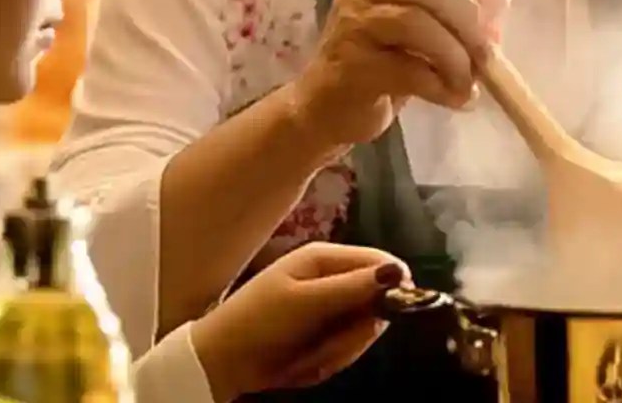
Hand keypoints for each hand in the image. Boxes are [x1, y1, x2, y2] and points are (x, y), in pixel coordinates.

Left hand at [191, 243, 409, 401]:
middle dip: (356, 333)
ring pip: (362, 332)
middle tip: (328, 345)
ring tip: (307, 355)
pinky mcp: (324, 335)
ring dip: (339, 351)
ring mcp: (328, 309)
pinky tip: (302, 362)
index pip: (382, 262)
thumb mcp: (307, 303)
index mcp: (324, 259)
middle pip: (377, 303)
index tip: (388, 314)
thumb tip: (399, 271)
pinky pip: (346, 349)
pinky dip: (328, 361)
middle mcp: (331, 279)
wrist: (222, 361)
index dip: (394, 287)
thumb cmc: (259, 322)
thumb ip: (353, 288)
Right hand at [289, 0, 508, 147]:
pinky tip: (452, 100)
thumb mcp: (421, 38)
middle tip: (485, 55)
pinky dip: (440, 87)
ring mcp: (352, 31)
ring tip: (468, 85)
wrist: (325, 113)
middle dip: (461, 16)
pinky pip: (407, 70)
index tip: (485, 27)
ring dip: (454, 57)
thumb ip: (457, 15)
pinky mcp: (352, 71)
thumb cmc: (376, 70)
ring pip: (414, 24)